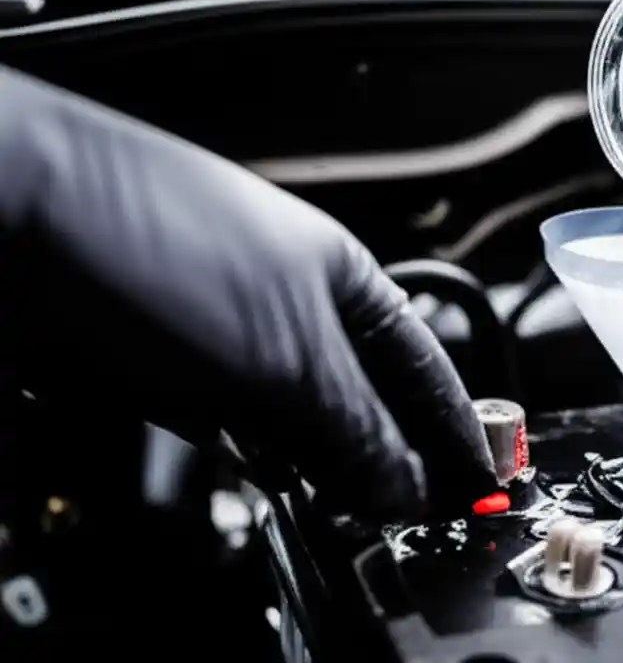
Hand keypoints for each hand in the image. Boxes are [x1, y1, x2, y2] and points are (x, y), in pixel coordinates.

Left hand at [0, 65, 496, 520]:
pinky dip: (257, 452)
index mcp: (343, 276)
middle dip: (390, 454)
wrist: (13, 211)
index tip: (477, 482)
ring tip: (348, 506)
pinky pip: (233, 416)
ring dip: (322, 461)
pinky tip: (265, 473)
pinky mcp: (164, 355)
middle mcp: (289, 298)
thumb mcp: (284, 359)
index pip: (424, 367)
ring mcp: (226, 325)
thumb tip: (403, 489)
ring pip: (296, 412)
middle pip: (363, 395)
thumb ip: (354, 433)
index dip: (456, 429)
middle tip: (413, 510)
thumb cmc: (153, 242)